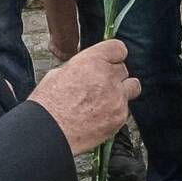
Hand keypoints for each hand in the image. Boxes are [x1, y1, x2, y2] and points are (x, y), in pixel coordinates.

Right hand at [29, 38, 140, 155]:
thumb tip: (86, 70)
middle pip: (124, 69)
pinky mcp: (119, 117)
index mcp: (92, 62)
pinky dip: (116, 111)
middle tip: (100, 84)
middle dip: (113, 75)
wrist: (50, 132)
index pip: (118, 48)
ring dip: (122, 91)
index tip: (110, 59)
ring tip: (107, 99)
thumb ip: (80, 68)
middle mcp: (108, 77)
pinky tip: (100, 116)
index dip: (113, 55)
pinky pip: (126, 109)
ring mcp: (117, 98)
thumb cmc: (49, 106)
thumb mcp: (58, 74)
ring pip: (132, 87)